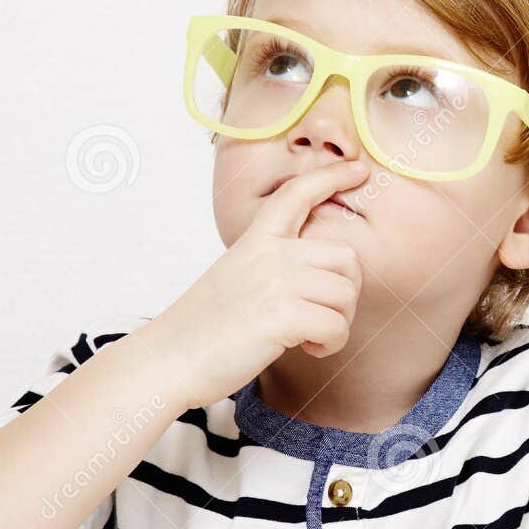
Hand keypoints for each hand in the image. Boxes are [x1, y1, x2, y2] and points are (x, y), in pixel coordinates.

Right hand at [140, 161, 369, 408]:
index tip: (358, 169)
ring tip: (308, 336)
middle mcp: (270, 254)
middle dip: (347, 293)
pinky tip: (307, 348)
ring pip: (346, 295)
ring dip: (338, 323)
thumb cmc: (204, 327)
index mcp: (256, 240)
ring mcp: (276, 281)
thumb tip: (316, 272)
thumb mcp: (236, 275)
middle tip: (323, 316)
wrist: (169, 359)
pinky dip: (331, 344)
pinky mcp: (282, 315)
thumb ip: (271, 263)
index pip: (298, 194)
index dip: (332, 177)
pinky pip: (337, 326)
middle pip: (347, 257)